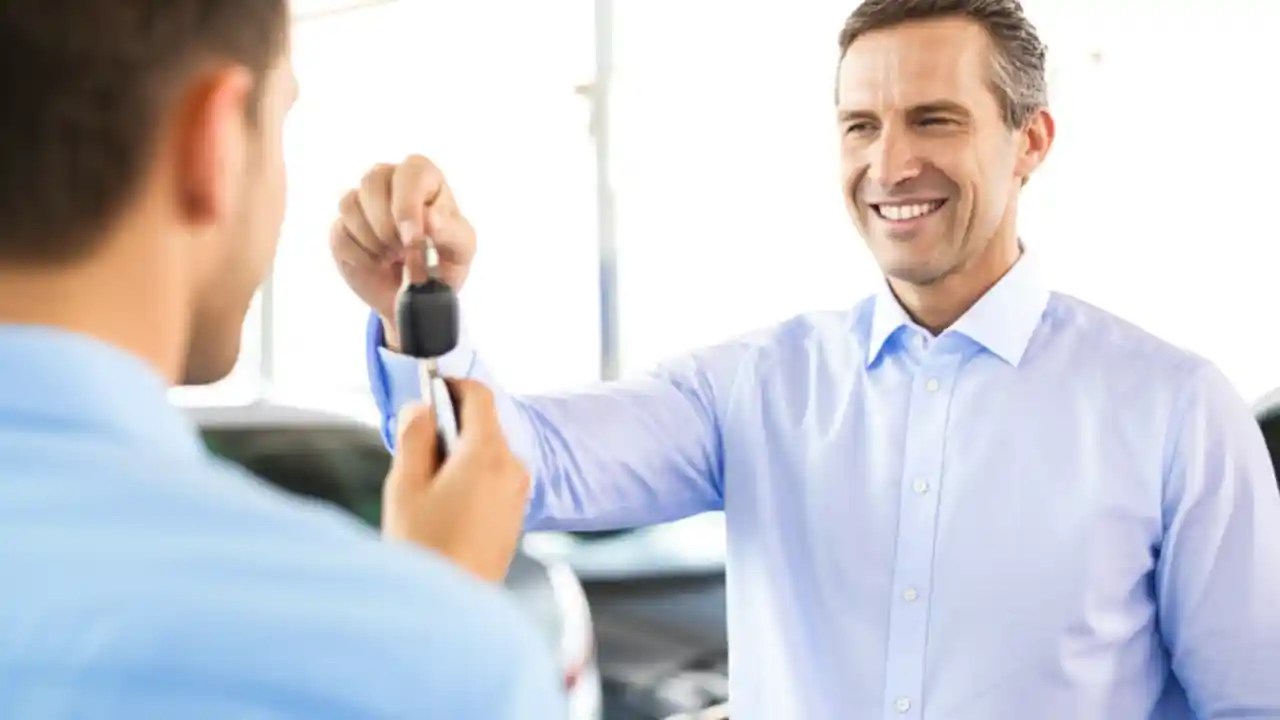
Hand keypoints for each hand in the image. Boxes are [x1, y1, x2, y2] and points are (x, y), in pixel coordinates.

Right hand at [329, 155, 475, 349]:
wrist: (417, 293)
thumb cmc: (444, 261)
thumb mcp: (462, 250)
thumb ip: (452, 231)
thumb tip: (431, 218)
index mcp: (424, 179)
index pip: (411, 171)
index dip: (407, 204)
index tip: (412, 238)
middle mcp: (390, 181)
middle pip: (373, 180)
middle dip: (387, 224)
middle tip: (403, 251)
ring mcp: (362, 201)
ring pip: (351, 204)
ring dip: (374, 241)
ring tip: (393, 256)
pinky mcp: (343, 226)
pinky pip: (340, 233)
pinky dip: (361, 257)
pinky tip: (377, 263)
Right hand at [382, 379, 529, 582]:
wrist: (448, 609)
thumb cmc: (425, 549)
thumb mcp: (405, 485)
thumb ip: (413, 436)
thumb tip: (421, 409)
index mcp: (487, 454)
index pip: (479, 396)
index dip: (452, 386)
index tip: (430, 390)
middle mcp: (512, 469)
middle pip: (483, 427)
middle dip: (450, 429)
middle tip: (416, 453)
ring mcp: (518, 494)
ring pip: (487, 455)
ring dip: (459, 457)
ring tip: (427, 491)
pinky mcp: (515, 516)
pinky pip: (493, 481)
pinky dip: (471, 480)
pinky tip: (444, 510)